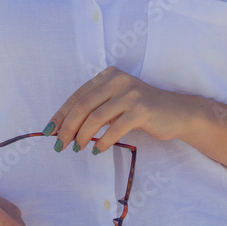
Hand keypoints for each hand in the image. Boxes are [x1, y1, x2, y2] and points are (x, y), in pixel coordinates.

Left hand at [48, 66, 190, 152]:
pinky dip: (103, 143)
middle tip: (61, 145)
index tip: (50, 131)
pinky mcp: (141, 109)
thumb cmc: (142, 110)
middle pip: (83, 106)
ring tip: (78, 148)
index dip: (61, 115)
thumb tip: (64, 128)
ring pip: (96, 118)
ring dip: (83, 136)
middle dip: (68, 128)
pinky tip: (98, 151)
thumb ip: (95, 109)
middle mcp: (118, 80)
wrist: (176, 112)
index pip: (78, 95)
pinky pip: (114, 129)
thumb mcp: (116, 103)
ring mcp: (130, 94)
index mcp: (109, 75)